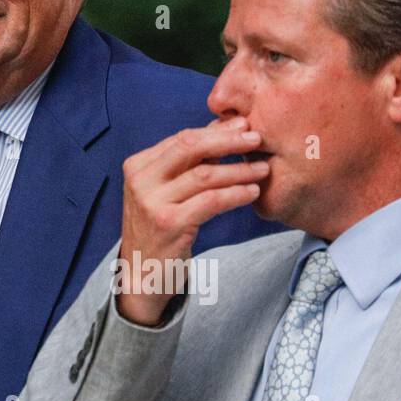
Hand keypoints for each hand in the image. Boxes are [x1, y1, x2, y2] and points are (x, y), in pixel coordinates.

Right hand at [115, 116, 267, 325]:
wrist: (142, 274)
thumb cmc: (159, 228)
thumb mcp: (165, 190)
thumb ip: (188, 162)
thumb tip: (223, 128)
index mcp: (138, 165)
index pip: (183, 138)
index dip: (216, 130)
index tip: (244, 125)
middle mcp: (141, 180)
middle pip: (191, 147)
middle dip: (228, 140)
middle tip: (257, 138)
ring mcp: (153, 202)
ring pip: (205, 175)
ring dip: (239, 170)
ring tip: (262, 168)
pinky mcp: (170, 224)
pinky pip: (211, 201)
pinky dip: (235, 194)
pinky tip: (251, 192)